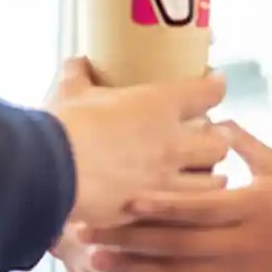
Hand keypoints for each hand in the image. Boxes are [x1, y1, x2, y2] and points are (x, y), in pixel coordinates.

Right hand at [45, 57, 229, 227]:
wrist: (50, 172)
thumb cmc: (64, 126)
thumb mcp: (72, 92)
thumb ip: (79, 75)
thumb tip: (78, 62)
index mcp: (160, 105)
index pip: (209, 92)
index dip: (215, 86)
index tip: (214, 83)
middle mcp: (173, 142)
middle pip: (221, 141)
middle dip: (218, 138)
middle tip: (208, 136)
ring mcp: (167, 179)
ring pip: (214, 179)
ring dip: (210, 175)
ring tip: (202, 174)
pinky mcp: (154, 209)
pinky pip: (188, 209)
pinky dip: (189, 206)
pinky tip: (181, 205)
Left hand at [81, 122, 271, 271]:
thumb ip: (245, 144)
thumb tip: (214, 118)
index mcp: (251, 208)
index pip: (199, 208)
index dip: (161, 204)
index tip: (124, 196)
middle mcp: (241, 246)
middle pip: (177, 246)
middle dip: (129, 239)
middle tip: (87, 231)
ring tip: (94, 264)